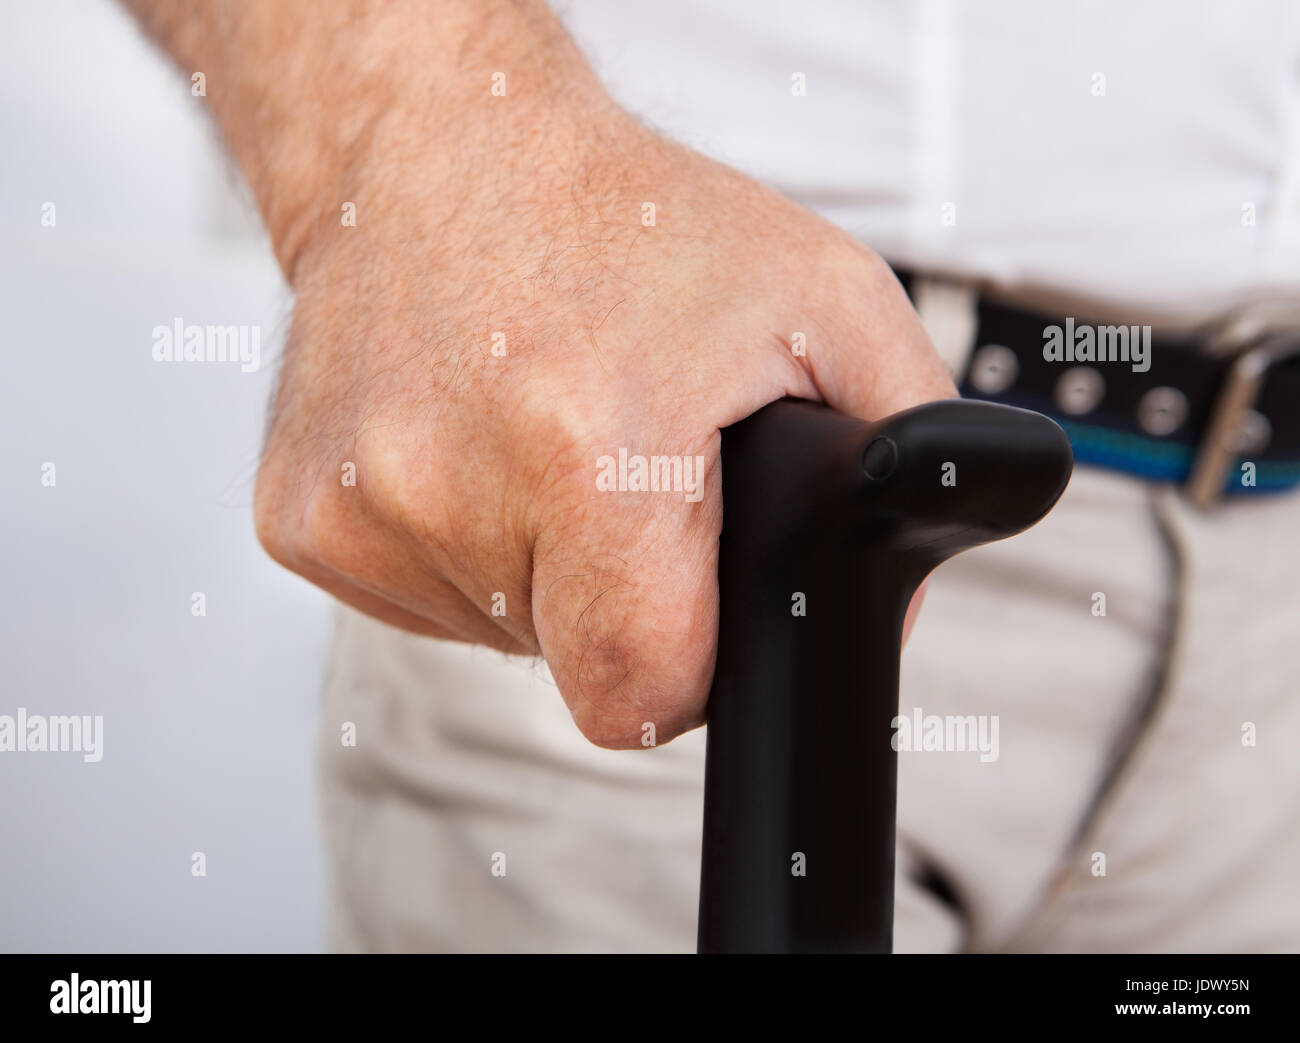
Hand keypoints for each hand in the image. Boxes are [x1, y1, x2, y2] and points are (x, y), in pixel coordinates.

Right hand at [127, 0, 954, 747]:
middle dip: (615, 601)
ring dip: (537, 566)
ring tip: (542, 439)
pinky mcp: (301, 518)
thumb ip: (903, 449)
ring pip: (496, 634)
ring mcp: (357, 508)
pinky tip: (475, 446)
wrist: (442, 146)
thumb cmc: (624, 217)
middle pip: (569, 666)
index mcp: (584, 446)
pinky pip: (421, 599)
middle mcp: (444, 484)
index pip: (639, 694)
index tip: (690, 603)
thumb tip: (884, 596)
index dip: (687, 669)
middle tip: (618, 476)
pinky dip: (464, 548)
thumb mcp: (822, 301)